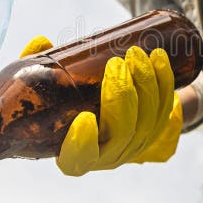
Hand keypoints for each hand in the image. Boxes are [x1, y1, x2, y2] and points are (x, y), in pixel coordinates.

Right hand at [20, 38, 181, 175]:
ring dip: (147, 84)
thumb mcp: (45, 89)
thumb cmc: (65, 103)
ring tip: (139, 54)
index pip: (77, 160)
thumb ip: (36, 68)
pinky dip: (166, 86)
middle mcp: (107, 157)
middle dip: (123, 95)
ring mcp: (135, 147)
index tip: (84, 118)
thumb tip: (42, 42)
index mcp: (74, 155)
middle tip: (117, 63)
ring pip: (149, 120)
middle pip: (122, 132)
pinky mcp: (155, 133)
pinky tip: (160, 62)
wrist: (103, 114)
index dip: (82, 144)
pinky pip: (166, 112)